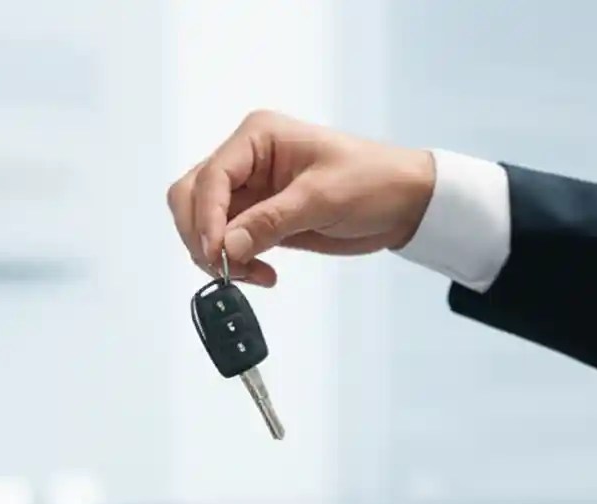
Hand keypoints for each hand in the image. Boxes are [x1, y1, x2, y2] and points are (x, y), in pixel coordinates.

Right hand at [166, 110, 436, 286]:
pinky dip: (233, 262)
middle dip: (201, 235)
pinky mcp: (255, 217)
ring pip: (201, 222)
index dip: (206, 216)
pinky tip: (261, 273)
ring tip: (252, 273)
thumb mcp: (323, 198)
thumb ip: (271, 221)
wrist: (405, 203)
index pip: (211, 176)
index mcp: (257, 137)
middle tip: (227, 267)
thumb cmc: (375, 181)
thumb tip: (226, 246)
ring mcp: (247, 189)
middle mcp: (244, 159)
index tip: (215, 252)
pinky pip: (224, 242)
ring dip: (216, 254)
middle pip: (191, 196)